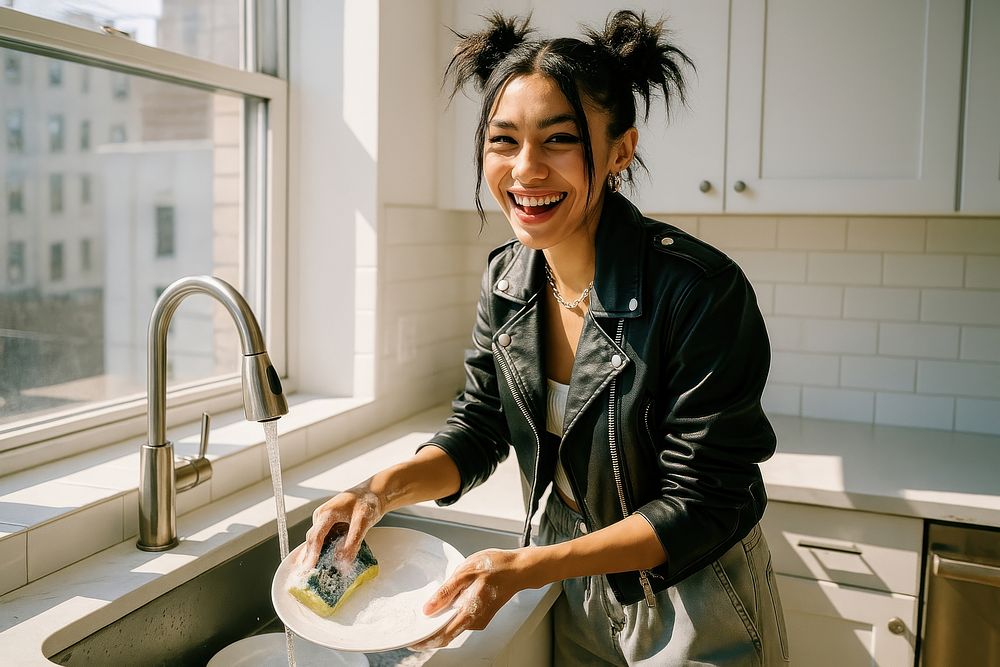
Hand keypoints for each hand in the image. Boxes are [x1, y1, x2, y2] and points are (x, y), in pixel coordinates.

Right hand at [297, 483, 383, 571]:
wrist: (373, 492)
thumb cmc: (368, 502)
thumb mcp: (363, 522)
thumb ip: (352, 542)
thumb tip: (343, 563)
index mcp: (327, 513)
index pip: (316, 537)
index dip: (311, 555)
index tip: (308, 570)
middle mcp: (321, 516)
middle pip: (313, 540)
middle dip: (310, 558)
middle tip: (307, 578)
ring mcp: (323, 521)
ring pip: (317, 541)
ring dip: (315, 556)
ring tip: (312, 575)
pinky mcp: (329, 525)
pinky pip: (323, 540)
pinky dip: (322, 551)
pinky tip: (323, 564)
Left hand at [410, 547, 530, 650]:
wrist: (519, 569)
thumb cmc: (496, 567)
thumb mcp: (466, 572)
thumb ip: (446, 592)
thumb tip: (428, 609)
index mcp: (469, 613)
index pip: (442, 635)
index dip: (425, 641)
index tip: (411, 641)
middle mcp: (475, 621)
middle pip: (446, 633)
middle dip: (429, 632)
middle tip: (412, 625)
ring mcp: (479, 619)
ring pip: (454, 626)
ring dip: (439, 623)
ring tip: (425, 613)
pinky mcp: (481, 614)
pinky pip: (461, 619)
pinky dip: (450, 616)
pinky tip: (443, 605)